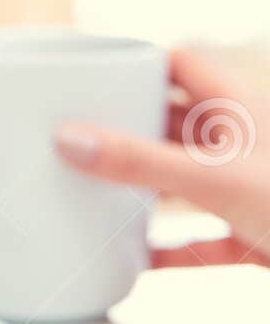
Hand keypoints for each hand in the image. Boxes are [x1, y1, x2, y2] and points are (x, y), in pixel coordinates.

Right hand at [53, 49, 268, 266]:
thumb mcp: (213, 180)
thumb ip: (139, 162)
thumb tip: (71, 139)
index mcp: (240, 109)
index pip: (180, 65)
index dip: (137, 63)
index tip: (91, 73)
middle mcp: (244, 143)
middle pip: (174, 121)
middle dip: (128, 125)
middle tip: (79, 132)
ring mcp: (249, 188)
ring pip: (183, 178)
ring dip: (143, 185)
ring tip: (95, 188)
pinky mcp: (253, 235)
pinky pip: (197, 239)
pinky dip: (164, 249)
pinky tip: (136, 260)